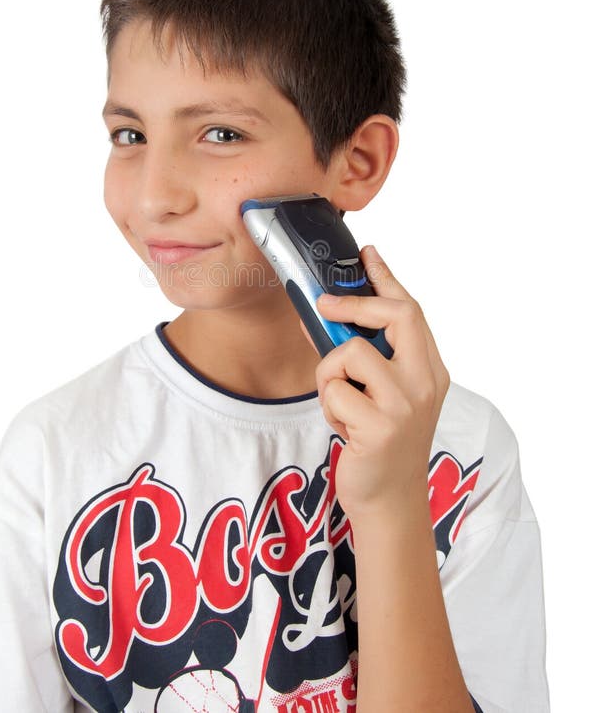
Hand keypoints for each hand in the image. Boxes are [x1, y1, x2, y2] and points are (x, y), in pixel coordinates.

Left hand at [300, 245, 449, 519]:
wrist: (389, 502)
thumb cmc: (381, 444)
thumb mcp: (385, 394)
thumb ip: (369, 357)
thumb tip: (327, 314)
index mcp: (429, 369)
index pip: (410, 310)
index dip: (386, 277)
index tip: (368, 253)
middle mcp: (425, 381)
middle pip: (395, 315)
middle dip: (353, 304)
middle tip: (325, 307)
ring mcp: (406, 404)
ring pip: (349, 353)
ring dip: (329, 376)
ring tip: (340, 403)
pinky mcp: (380, 426)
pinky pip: (334, 390)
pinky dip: (328, 406)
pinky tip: (344, 428)